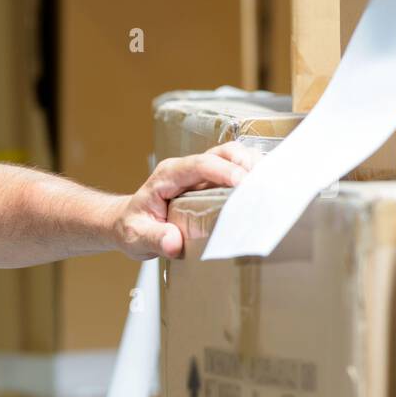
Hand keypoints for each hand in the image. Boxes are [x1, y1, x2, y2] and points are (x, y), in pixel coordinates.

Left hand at [112, 142, 260, 259]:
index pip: (198, 165)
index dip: (222, 171)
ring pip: (231, 157)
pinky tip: (262, 188)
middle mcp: (185, 169)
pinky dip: (250, 175)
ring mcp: (198, 174)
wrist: (127, 224)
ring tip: (268, 184)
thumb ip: (153, 239)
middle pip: (221, 153)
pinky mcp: (209, 182)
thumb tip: (173, 242)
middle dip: (244, 163)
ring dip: (252, 167)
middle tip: (263, 183)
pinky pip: (233, 170)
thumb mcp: (135, 237)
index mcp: (167, 176)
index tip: (242, 183)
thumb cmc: (131, 227)